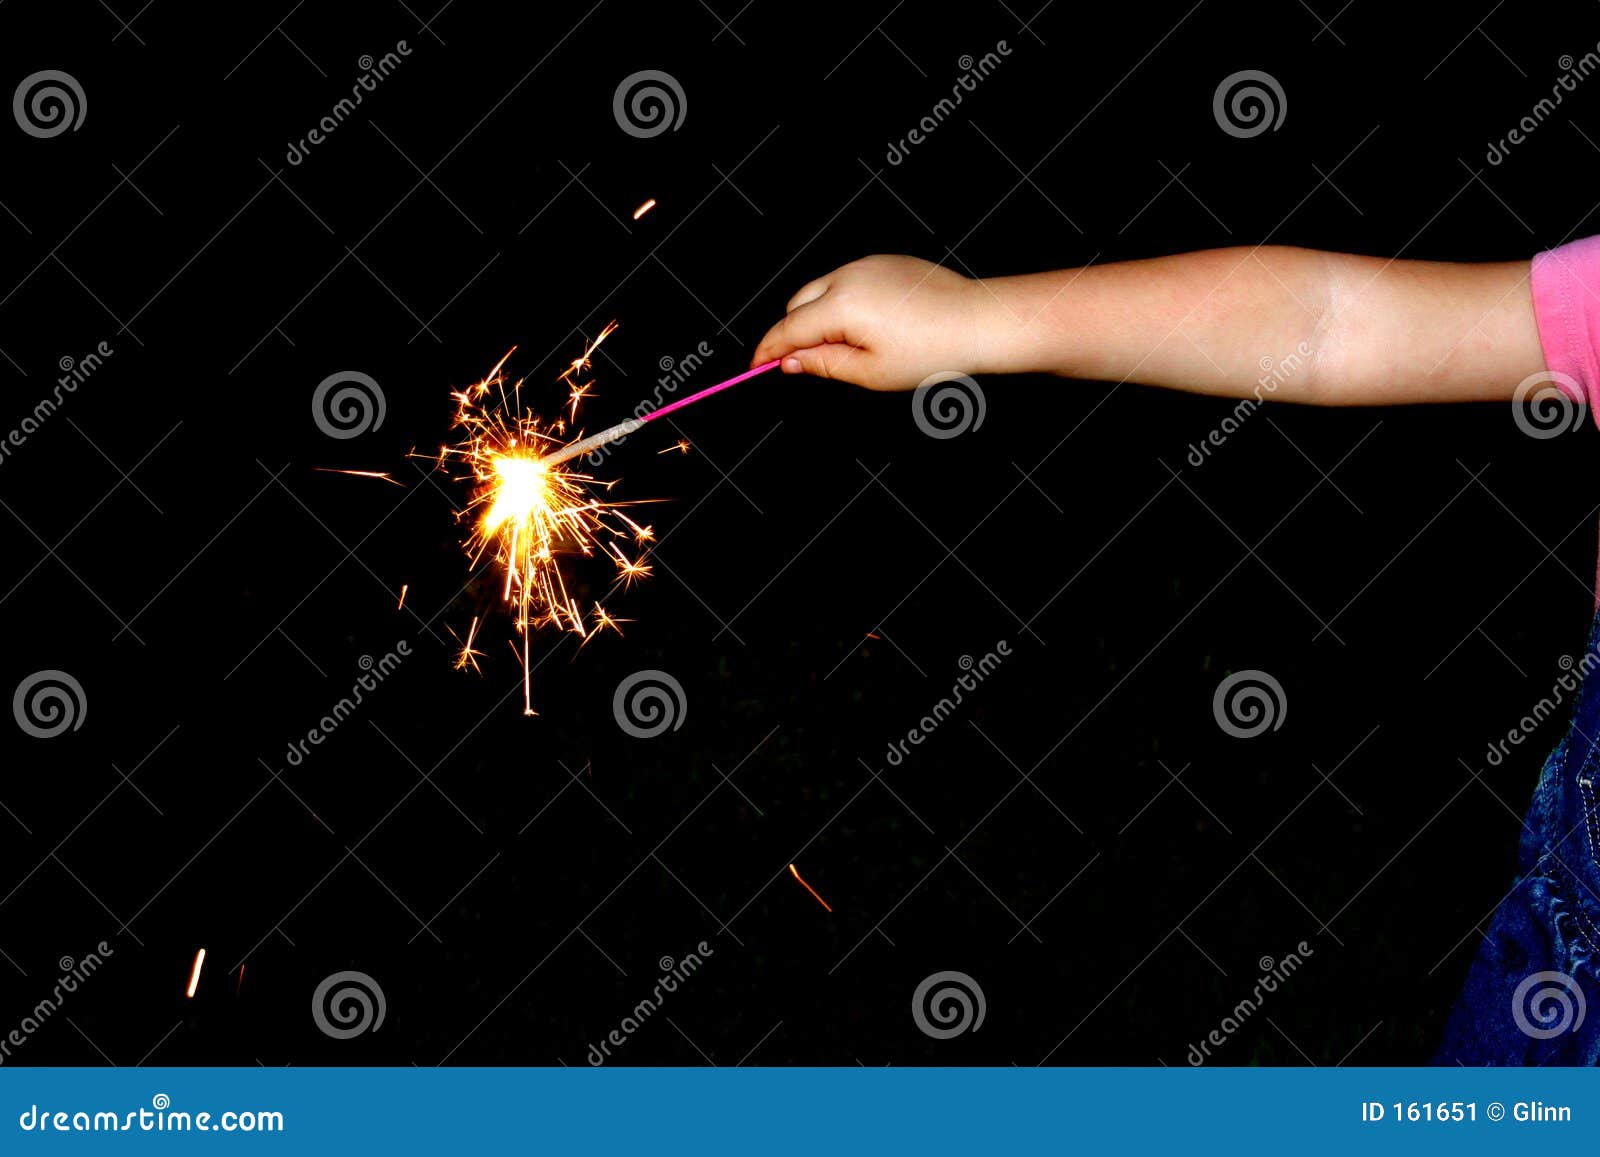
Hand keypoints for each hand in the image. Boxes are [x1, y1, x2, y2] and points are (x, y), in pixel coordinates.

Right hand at [750, 255, 995, 389]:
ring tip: (851, 349)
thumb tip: (789, 361)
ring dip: (819, 317)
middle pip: (798, 304)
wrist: (979, 321)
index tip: (755, 366)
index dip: (768, 350)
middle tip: (808, 364)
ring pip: (822, 290)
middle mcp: (849, 276)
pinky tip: (872, 328)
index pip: (788, 328)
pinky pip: (849, 281)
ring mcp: (868, 264)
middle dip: (794, 332)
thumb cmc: (934, 350)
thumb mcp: (870, 372)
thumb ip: (822, 364)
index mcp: (841, 305)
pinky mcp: (885, 261)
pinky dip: (844, 303)